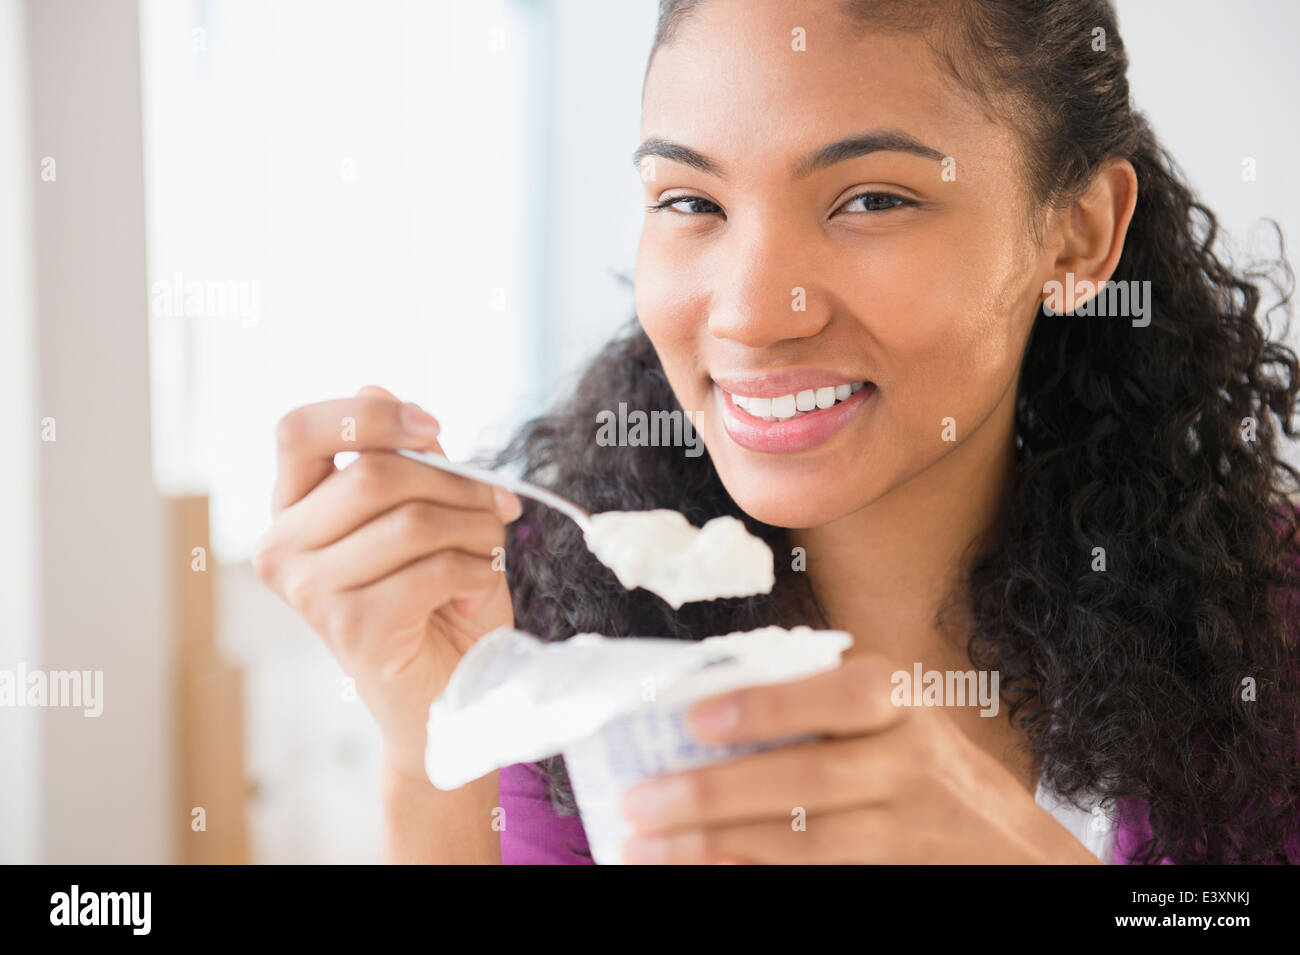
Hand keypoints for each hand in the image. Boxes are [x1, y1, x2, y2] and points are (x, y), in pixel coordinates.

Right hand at [253, 385, 521, 779]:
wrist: (447, 694)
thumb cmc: (438, 600)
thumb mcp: (428, 514)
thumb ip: (404, 460)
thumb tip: (374, 387)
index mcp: (293, 510)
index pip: (297, 430)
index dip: (369, 416)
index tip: (433, 426)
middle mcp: (282, 548)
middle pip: (372, 472)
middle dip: (456, 483)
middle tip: (500, 504)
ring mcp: (309, 592)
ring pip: (410, 519)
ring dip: (476, 530)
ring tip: (490, 551)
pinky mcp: (351, 629)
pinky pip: (432, 570)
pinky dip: (475, 571)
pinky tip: (474, 590)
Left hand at [618, 652, 1102, 863]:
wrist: (1011, 849)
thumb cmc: (925, 765)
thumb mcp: (890, 715)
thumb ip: (816, 702)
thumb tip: (700, 701)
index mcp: (900, 703)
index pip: (841, 695)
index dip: (768, 706)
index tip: (697, 719)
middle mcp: (911, 765)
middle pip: (809, 780)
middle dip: (716, 793)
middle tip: (641, 799)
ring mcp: (908, 832)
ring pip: (807, 845)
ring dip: (720, 847)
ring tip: (650, 845)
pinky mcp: (893, 880)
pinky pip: (816, 881)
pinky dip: (753, 876)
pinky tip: (705, 871)